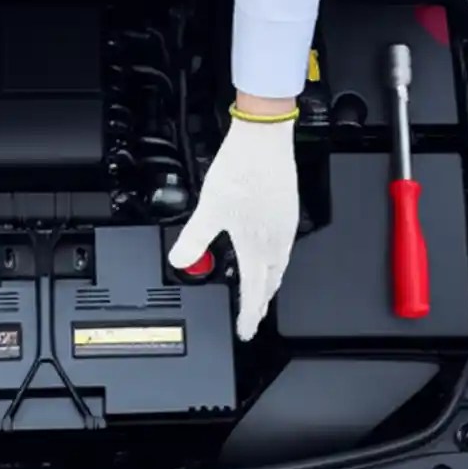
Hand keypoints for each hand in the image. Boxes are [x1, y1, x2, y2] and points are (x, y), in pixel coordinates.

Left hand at [168, 108, 299, 340]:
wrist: (263, 138)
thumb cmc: (241, 170)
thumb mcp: (207, 209)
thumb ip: (194, 238)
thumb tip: (180, 260)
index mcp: (257, 246)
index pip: (254, 292)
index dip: (248, 314)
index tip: (245, 329)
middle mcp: (276, 239)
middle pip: (271, 281)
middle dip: (262, 302)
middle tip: (254, 315)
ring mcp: (284, 224)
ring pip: (280, 264)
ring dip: (270, 282)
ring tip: (261, 290)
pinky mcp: (287, 209)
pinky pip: (283, 246)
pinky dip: (275, 259)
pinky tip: (266, 251)